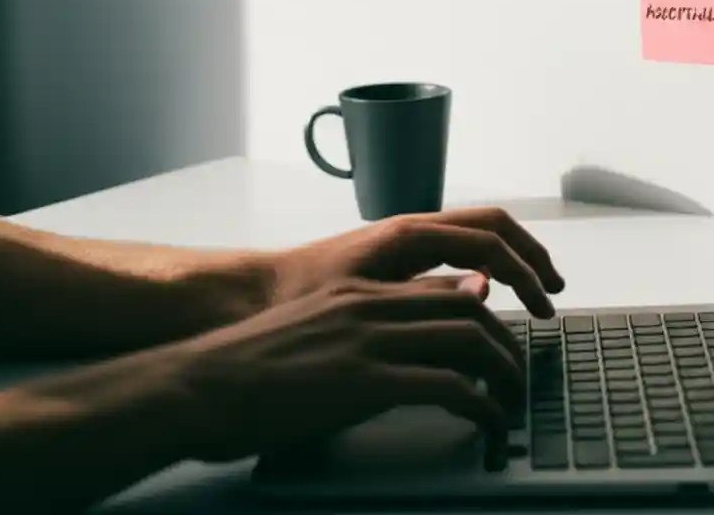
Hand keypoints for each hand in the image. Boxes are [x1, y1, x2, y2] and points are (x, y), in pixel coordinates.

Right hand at [177, 276, 523, 463]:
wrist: (196, 386)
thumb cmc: (242, 370)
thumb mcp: (309, 334)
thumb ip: (357, 330)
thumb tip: (396, 351)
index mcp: (357, 290)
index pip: (444, 287)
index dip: (483, 314)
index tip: (499, 343)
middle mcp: (371, 303)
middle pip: (469, 306)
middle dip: (505, 341)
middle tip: (517, 375)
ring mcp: (370, 339)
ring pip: (470, 339)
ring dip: (504, 372)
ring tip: (511, 402)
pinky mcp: (368, 381)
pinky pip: (450, 386)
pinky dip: (482, 406)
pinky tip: (488, 425)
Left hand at [263, 208, 564, 318]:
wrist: (254, 292)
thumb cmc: (300, 297)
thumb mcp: (362, 301)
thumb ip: (425, 295)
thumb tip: (484, 288)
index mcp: (409, 233)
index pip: (489, 241)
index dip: (525, 271)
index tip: (544, 304)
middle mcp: (413, 227)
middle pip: (493, 226)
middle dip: (530, 256)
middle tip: (553, 294)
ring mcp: (408, 238)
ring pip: (478, 235)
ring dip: (513, 259)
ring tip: (534, 294)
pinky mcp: (400, 256)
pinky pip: (460, 250)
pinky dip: (489, 266)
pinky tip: (491, 296)